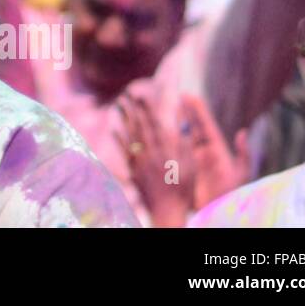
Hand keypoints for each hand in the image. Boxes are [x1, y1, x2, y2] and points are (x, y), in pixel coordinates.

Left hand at [117, 89, 190, 226]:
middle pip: (140, 127)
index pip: (154, 124)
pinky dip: (119, 139)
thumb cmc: (183, 188)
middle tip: (128, 93)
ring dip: (124, 119)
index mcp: (165, 151)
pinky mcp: (134, 171)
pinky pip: (124, 152)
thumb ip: (185, 143)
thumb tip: (182, 123)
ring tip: (119, 104)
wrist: (167, 211)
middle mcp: (149, 154)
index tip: (142, 95)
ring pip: (130, 136)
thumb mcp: (190, 165)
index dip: (147, 109)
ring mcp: (139, 162)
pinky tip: (114, 128)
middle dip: (134, 109)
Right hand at [181, 95, 250, 208]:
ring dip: (179, 121)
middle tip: (180, 95)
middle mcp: (205, 152)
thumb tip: (242, 132)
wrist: (218, 212)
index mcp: (217, 150)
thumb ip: (243, 154)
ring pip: (185, 135)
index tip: (190, 97)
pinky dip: (172, 139)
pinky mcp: (187, 168)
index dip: (198, 111)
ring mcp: (195, 159)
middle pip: (194, 127)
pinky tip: (164, 130)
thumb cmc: (231, 194)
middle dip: (188, 111)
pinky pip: (178, 150)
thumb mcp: (241, 174)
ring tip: (172, 107)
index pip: (205, 125)